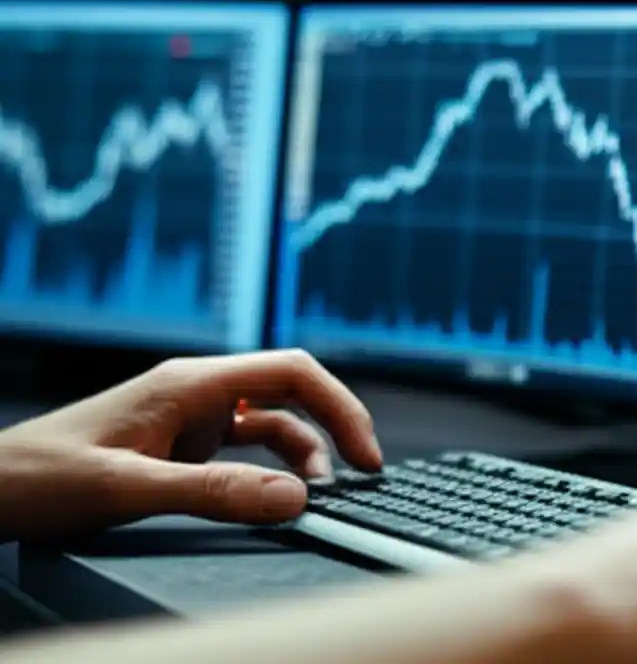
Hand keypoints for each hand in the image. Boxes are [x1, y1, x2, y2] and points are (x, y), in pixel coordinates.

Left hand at [0, 350, 380, 540]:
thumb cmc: (39, 476)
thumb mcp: (128, 488)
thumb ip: (214, 493)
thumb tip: (294, 497)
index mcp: (189, 383)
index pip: (292, 372)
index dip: (340, 407)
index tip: (364, 454)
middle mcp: (197, 392)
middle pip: (292, 391)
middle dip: (334, 427)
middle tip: (364, 471)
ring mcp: (191, 417)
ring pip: (274, 422)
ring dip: (304, 454)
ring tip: (317, 493)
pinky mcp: (183, 445)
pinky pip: (246, 448)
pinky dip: (272, 469)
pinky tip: (276, 493)